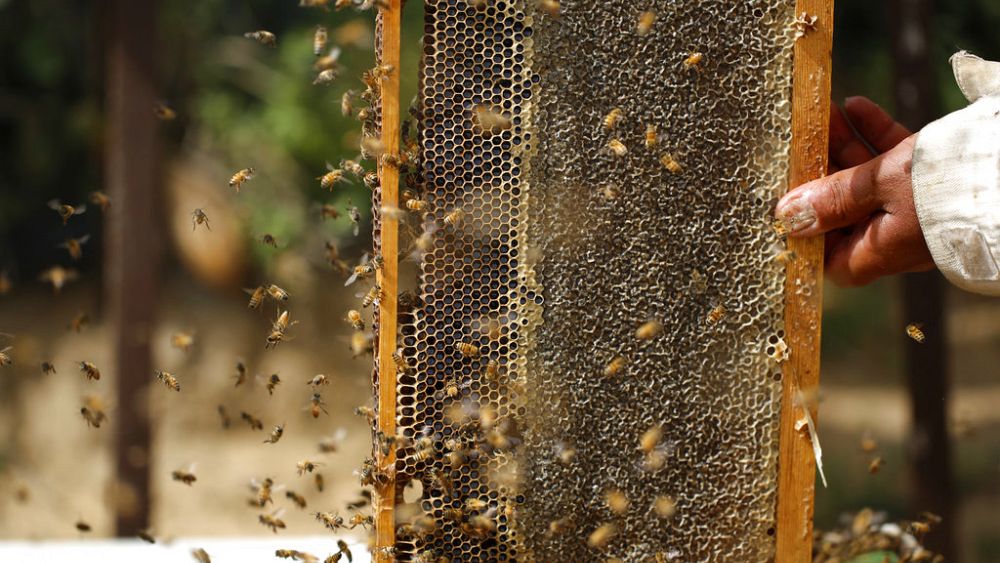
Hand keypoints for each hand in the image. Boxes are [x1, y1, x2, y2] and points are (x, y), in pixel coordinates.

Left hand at [775, 96, 935, 286]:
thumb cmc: (950, 186)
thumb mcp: (883, 185)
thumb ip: (836, 197)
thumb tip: (789, 216)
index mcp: (878, 251)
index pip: (827, 256)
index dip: (804, 231)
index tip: (784, 198)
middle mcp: (893, 236)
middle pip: (841, 210)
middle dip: (820, 173)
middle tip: (800, 141)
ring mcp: (913, 209)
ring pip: (866, 180)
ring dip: (845, 146)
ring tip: (823, 114)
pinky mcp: (932, 180)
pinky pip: (895, 160)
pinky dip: (875, 134)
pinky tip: (857, 105)